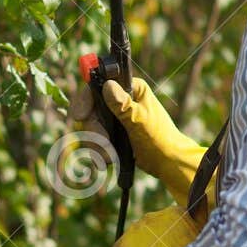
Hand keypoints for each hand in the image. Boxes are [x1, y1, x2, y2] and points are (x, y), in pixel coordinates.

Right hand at [69, 72, 217, 214]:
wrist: (166, 162)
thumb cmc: (159, 138)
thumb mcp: (140, 121)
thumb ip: (123, 105)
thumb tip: (107, 85)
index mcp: (131, 88)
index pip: (100, 84)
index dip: (86, 99)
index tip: (81, 116)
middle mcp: (121, 98)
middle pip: (91, 108)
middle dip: (94, 129)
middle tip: (103, 143)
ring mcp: (115, 116)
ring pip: (91, 125)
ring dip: (95, 143)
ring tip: (107, 157)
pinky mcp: (112, 131)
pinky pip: (94, 137)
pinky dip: (97, 149)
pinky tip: (106, 158)